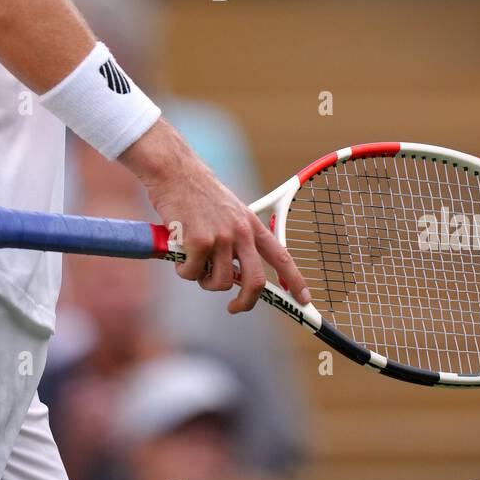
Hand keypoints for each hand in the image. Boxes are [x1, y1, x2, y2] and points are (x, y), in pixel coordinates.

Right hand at [118, 120, 310, 314]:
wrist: (175, 172)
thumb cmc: (197, 194)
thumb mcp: (229, 212)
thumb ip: (237, 240)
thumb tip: (236, 276)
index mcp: (251, 225)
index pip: (281, 256)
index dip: (295, 281)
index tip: (304, 300)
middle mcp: (241, 232)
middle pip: (255, 282)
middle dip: (246, 302)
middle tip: (234, 307)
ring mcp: (221, 237)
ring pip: (218, 283)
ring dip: (203, 280)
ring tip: (193, 261)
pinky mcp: (198, 241)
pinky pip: (191, 274)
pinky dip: (183, 270)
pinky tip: (178, 252)